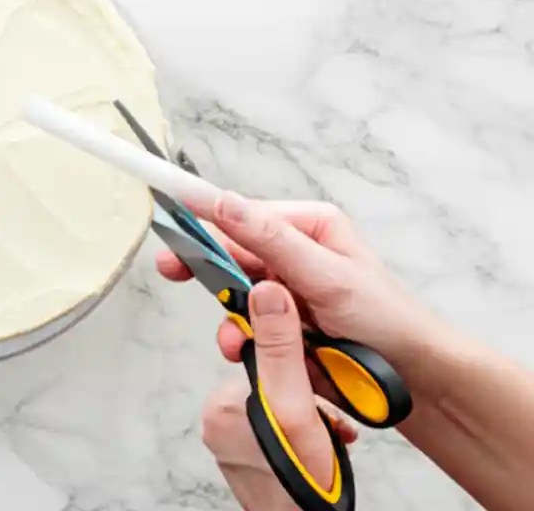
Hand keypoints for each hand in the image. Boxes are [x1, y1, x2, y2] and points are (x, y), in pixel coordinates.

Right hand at [157, 192, 438, 373]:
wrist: (414, 380)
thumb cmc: (387, 320)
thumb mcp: (325, 276)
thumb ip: (270, 239)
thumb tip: (222, 202)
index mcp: (307, 227)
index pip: (242, 215)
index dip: (204, 218)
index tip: (168, 212)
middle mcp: (293, 253)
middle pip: (230, 252)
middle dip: (207, 269)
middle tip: (172, 268)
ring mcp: (285, 290)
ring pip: (231, 292)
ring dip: (229, 314)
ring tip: (236, 339)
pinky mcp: (280, 324)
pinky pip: (243, 323)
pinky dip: (240, 338)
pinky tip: (246, 350)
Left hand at [200, 280, 355, 505]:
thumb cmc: (303, 484)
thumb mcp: (297, 407)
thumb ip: (281, 350)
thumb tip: (267, 295)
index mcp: (222, 406)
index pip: (259, 359)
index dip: (296, 366)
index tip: (317, 388)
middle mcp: (220, 424)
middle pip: (274, 382)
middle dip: (309, 397)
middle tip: (329, 421)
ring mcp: (235, 445)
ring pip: (283, 406)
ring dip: (313, 416)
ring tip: (330, 438)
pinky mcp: (253, 460)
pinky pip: (282, 430)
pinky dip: (307, 434)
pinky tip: (325, 446)